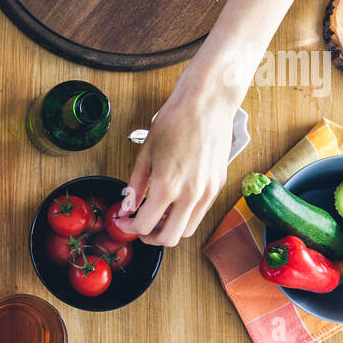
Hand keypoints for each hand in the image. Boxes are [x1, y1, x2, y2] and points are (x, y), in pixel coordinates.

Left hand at [116, 59, 241, 245]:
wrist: (207, 103)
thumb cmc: (175, 121)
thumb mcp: (146, 153)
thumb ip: (135, 185)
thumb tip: (127, 207)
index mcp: (168, 186)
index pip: (145, 225)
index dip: (129, 227)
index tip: (124, 222)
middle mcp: (191, 194)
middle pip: (170, 239)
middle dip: (150, 236)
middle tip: (140, 225)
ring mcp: (208, 192)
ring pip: (187, 230)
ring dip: (170, 229)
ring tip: (157, 214)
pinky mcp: (218, 186)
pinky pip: (200, 213)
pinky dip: (184, 216)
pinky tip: (173, 202)